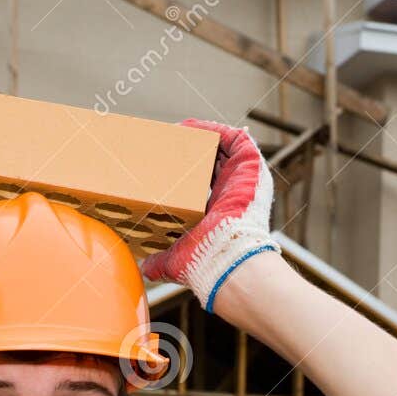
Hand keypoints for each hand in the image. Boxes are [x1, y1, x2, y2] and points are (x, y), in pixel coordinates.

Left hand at [139, 118, 278, 313]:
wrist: (223, 257)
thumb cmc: (203, 261)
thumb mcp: (175, 259)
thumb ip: (160, 261)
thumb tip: (144, 268)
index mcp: (218, 211)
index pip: (201, 183)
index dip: (183, 171)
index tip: (160, 163)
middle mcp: (232, 192)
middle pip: (210, 162)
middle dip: (188, 150)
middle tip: (165, 143)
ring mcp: (243, 178)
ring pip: (222, 147)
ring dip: (198, 136)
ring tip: (173, 130)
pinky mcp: (251, 166)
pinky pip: (234, 138)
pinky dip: (212, 129)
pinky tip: (188, 127)